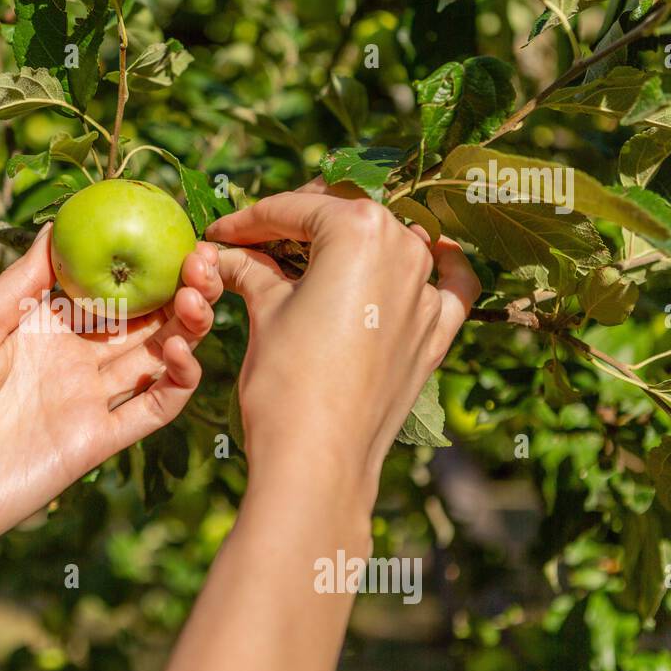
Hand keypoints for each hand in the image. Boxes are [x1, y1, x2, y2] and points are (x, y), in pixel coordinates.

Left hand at [0, 226, 222, 575]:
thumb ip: (20, 284)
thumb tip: (60, 225)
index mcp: (36, 323)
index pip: (101, 283)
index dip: (138, 258)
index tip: (172, 229)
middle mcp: (68, 357)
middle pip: (139, 317)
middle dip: (176, 287)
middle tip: (205, 262)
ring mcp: (84, 400)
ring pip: (154, 357)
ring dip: (186, 326)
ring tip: (202, 298)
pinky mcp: (95, 443)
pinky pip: (151, 409)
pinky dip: (178, 381)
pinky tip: (184, 351)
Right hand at [207, 179, 478, 498]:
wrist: (319, 460)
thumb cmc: (286, 382)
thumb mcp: (264, 312)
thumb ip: (253, 270)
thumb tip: (228, 254)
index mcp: (360, 230)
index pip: (294, 210)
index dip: (248, 220)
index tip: (221, 234)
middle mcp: (405, 249)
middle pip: (343, 218)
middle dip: (295, 227)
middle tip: (252, 244)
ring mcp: (427, 292)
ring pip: (391, 242)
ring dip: (349, 244)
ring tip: (308, 260)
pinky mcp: (437, 332)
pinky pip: (450, 284)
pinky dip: (440, 266)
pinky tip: (431, 257)